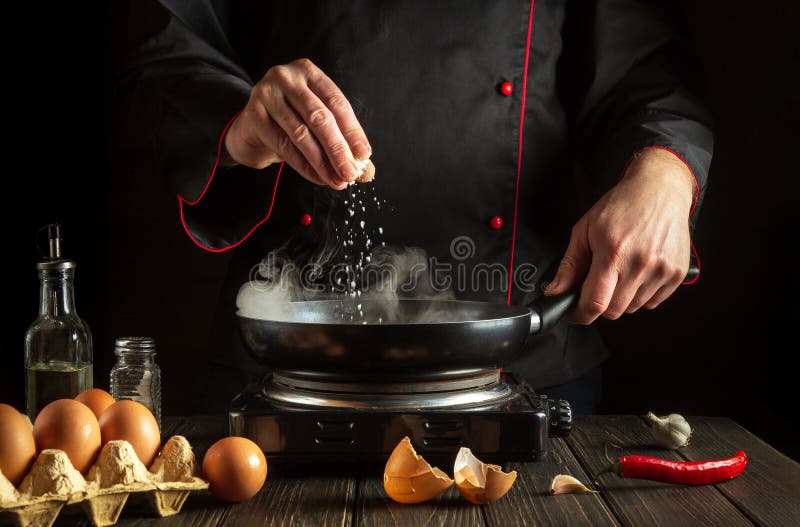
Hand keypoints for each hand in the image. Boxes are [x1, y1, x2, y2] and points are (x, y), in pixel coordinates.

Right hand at [223, 58, 372, 189]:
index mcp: (308, 72)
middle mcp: (286, 77)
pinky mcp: (253, 115)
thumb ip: (342, 141)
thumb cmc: (291, 123)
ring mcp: (267, 94)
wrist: (251, 129)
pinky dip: (304, 166)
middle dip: (338, 150)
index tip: (365, 156)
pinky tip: (318, 178)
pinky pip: (283, 146)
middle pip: (319, 117)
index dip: (352, 131)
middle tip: (350, 174)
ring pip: (301, 134)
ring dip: (322, 163)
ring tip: (336, 181)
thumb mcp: (317, 124)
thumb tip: (367, 172)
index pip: (337, 102)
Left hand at [546, 148, 696, 322]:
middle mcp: (640, 263)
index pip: (595, 303)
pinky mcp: (677, 274)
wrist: (659, 189)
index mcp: (613, 252)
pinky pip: (653, 302)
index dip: (579, 315)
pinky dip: (641, 295)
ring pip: (633, 308)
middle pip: (614, 311)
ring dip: (621, 299)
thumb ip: (570, 265)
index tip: (574, 313)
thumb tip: (556, 291)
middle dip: (600, 304)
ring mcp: (662, 270)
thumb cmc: (621, 205)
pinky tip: (637, 273)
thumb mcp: (585, 229)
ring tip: (620, 272)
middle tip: (597, 285)